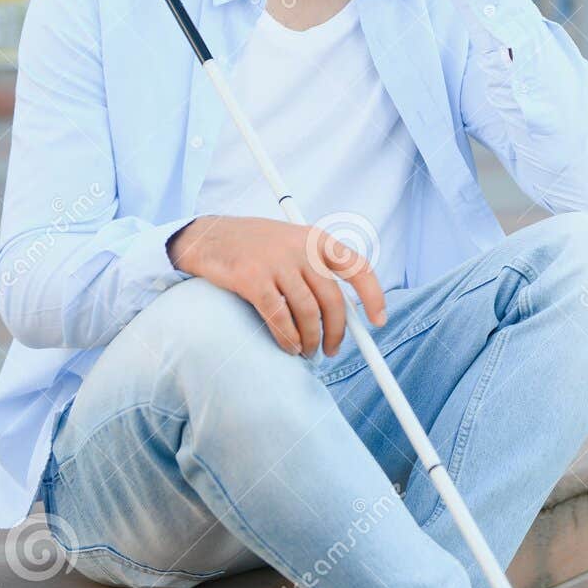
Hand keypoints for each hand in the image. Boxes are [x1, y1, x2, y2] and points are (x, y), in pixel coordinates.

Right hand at [165, 216, 385, 356]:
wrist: (209, 236)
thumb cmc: (256, 246)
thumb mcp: (293, 244)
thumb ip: (318, 269)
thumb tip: (347, 312)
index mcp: (317, 238)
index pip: (357, 267)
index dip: (373, 296)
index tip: (379, 321)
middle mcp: (300, 248)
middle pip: (333, 299)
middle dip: (337, 332)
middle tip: (332, 349)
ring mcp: (276, 262)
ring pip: (307, 313)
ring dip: (311, 340)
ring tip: (307, 351)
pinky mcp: (252, 279)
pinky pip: (279, 318)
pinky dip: (287, 339)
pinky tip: (289, 347)